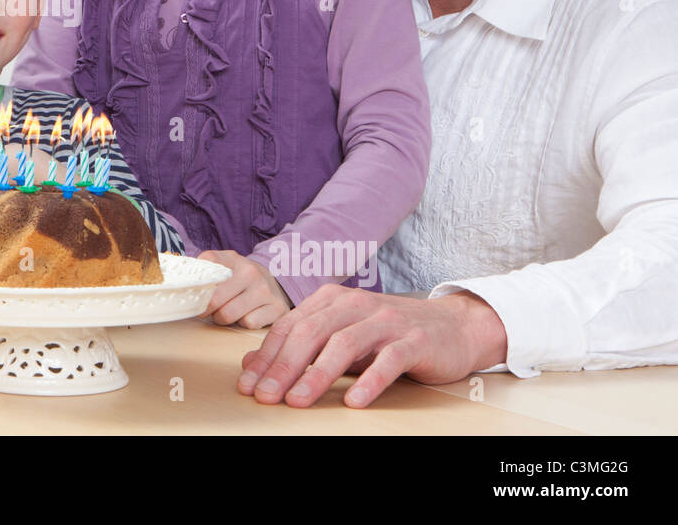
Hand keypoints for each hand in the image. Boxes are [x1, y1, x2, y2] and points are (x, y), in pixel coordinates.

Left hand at [199, 250, 292, 327]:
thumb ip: (202, 268)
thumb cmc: (239, 278)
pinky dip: (243, 323)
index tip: (193, 297)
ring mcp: (265, 290)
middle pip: (214, 300)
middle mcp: (250, 272)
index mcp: (232, 259)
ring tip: (225, 313)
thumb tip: (178, 280)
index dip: (195, 290)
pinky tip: (245, 315)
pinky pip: (248, 323)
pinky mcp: (276, 308)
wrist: (272, 282)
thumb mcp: (222, 265)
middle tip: (207, 311)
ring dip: (222, 319)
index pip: (205, 273)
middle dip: (206, 310)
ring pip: (229, 315)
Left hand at [237, 285, 508, 407]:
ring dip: (317, 374)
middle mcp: (356, 304)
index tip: (247, 384)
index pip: (290, 326)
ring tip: (298, 400)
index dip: (266, 356)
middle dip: (283, 366)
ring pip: (344, 344)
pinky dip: (369, 380)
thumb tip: (251, 362)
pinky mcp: (414, 340)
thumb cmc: (389, 334)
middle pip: (311, 332)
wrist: (453, 326)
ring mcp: (386, 320)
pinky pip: (388, 359)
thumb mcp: (340, 335)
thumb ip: (300, 347)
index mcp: (332, 300)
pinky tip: (354, 401)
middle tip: (266, 395)